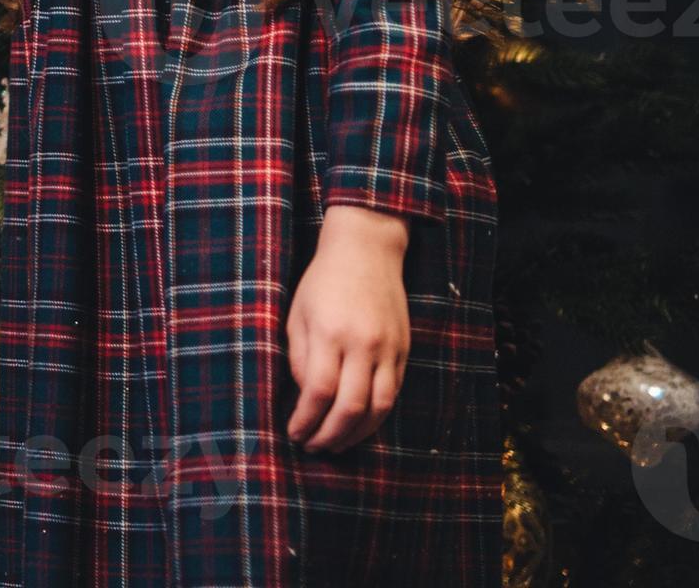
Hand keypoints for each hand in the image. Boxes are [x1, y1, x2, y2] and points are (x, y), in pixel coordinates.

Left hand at [284, 205, 411, 452]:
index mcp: (330, 333)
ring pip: (379, 407)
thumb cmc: (323, 281)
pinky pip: (392, 394)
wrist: (367, 250)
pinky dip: (376, 416)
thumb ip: (300, 357)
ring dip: (357, 434)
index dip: (305, 419)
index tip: (294, 432)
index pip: (318, 391)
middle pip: (351, 407)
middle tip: (313, 447)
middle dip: (330, 434)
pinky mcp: (404, 351)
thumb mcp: (297, 313)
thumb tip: (306, 398)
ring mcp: (388, 349)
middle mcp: (362, 344)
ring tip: (336, 445)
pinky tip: (359, 424)